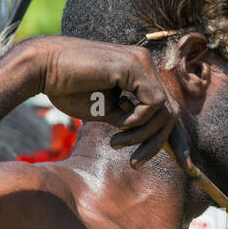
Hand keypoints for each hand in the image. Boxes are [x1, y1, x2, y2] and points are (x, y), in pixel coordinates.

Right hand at [32, 36, 179, 166]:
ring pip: (165, 110)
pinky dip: (139, 121)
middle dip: (159, 144)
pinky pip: (154, 103)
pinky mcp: (134, 65)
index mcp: (138, 73)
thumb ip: (127, 119)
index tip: (185, 166)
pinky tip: (118, 124)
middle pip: (170, 112)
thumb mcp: (104, 111)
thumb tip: (146, 136)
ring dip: (143, 135)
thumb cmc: (66, 88)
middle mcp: (144, 64)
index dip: (178, 139)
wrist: (42, 69)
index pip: (166, 107)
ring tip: (117, 143)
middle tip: (136, 163)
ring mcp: (141, 62)